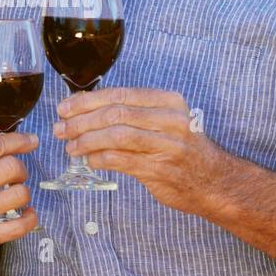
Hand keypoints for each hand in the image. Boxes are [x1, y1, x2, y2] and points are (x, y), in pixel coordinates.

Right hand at [0, 132, 39, 275]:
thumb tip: (2, 149)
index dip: (19, 140)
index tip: (30, 141)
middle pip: (13, 167)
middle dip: (20, 168)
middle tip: (17, 173)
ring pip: (20, 194)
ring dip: (23, 191)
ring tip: (15, 194)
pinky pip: (21, 226)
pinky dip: (30, 217)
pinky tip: (26, 213)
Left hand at [53, 87, 225, 213]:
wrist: (214, 181)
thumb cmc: (183, 148)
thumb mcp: (166, 121)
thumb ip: (133, 112)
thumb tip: (86, 109)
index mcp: (169, 102)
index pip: (120, 95)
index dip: (87, 101)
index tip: (65, 108)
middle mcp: (170, 120)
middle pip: (115, 114)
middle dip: (81, 121)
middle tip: (61, 128)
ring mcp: (167, 146)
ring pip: (116, 136)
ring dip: (87, 141)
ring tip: (70, 146)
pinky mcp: (161, 171)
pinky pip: (122, 161)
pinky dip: (100, 159)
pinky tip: (88, 160)